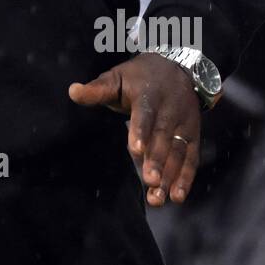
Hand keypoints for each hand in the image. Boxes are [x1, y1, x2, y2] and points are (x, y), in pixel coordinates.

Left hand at [68, 50, 200, 206]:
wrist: (177, 66)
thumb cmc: (138, 77)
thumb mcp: (117, 77)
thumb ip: (97, 89)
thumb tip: (72, 91)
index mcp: (148, 95)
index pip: (145, 114)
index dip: (141, 132)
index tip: (135, 150)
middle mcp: (169, 110)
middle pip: (163, 137)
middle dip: (157, 160)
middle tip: (150, 181)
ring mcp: (183, 123)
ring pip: (178, 150)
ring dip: (170, 175)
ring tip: (158, 197)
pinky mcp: (193, 135)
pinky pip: (191, 158)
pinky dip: (186, 177)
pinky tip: (176, 197)